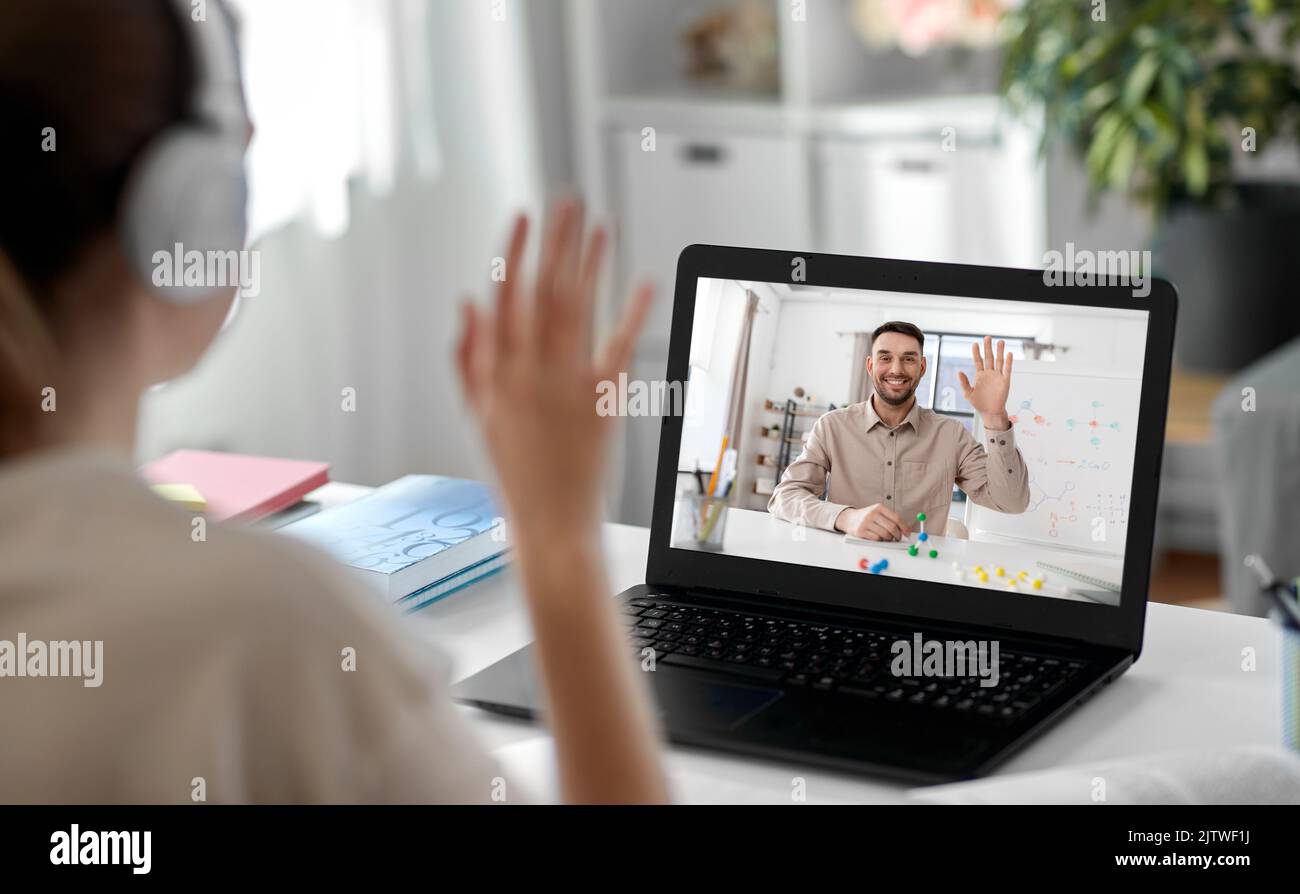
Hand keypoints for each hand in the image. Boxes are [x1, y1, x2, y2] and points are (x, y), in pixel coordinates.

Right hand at [455, 201, 653, 535]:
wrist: (550, 523)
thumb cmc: (513, 472)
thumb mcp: (475, 415)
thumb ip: (468, 357)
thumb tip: (468, 302)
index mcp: (497, 370)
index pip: (504, 295)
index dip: (515, 251)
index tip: (524, 216)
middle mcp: (531, 369)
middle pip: (544, 290)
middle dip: (556, 242)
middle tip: (568, 202)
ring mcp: (567, 383)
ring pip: (579, 308)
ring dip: (590, 263)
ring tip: (599, 226)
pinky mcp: (603, 400)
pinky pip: (618, 347)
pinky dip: (630, 313)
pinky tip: (642, 282)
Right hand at [835, 504, 908, 540]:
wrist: (849, 518)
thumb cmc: (868, 517)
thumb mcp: (878, 513)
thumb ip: (890, 519)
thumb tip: (905, 530)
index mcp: (879, 507)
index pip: (896, 518)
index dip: (904, 527)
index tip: (907, 533)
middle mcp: (872, 513)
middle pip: (892, 527)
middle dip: (897, 535)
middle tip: (898, 538)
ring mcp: (866, 522)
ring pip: (885, 534)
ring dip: (889, 539)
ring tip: (887, 538)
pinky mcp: (861, 531)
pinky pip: (877, 538)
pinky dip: (880, 540)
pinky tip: (879, 538)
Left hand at [958, 336, 1012, 427]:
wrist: (990, 412)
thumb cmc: (979, 403)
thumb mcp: (968, 393)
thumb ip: (964, 383)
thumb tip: (959, 372)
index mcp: (979, 375)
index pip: (978, 361)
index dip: (976, 352)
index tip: (974, 344)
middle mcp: (989, 373)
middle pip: (989, 357)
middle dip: (988, 348)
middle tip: (987, 338)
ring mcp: (997, 376)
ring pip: (999, 361)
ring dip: (1000, 351)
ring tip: (1000, 341)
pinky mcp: (1005, 381)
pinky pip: (1007, 370)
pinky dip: (1008, 362)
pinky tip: (1009, 354)